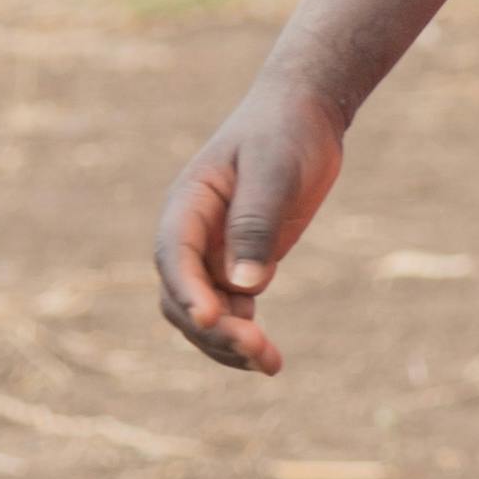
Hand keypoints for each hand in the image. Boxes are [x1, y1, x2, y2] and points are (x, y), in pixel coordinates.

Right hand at [155, 77, 344, 376]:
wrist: (304, 114)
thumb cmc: (285, 131)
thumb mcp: (275, 170)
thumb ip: (257, 223)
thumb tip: (247, 286)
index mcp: (187, 205)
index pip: (174, 258)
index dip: (188, 293)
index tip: (213, 320)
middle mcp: (192, 235)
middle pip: (182, 297)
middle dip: (213, 330)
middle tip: (259, 350)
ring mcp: (213, 254)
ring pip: (204, 315)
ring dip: (228, 344)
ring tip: (270, 364)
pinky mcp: (241, 265)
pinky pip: (231, 311)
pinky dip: (244, 337)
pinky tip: (269, 359)